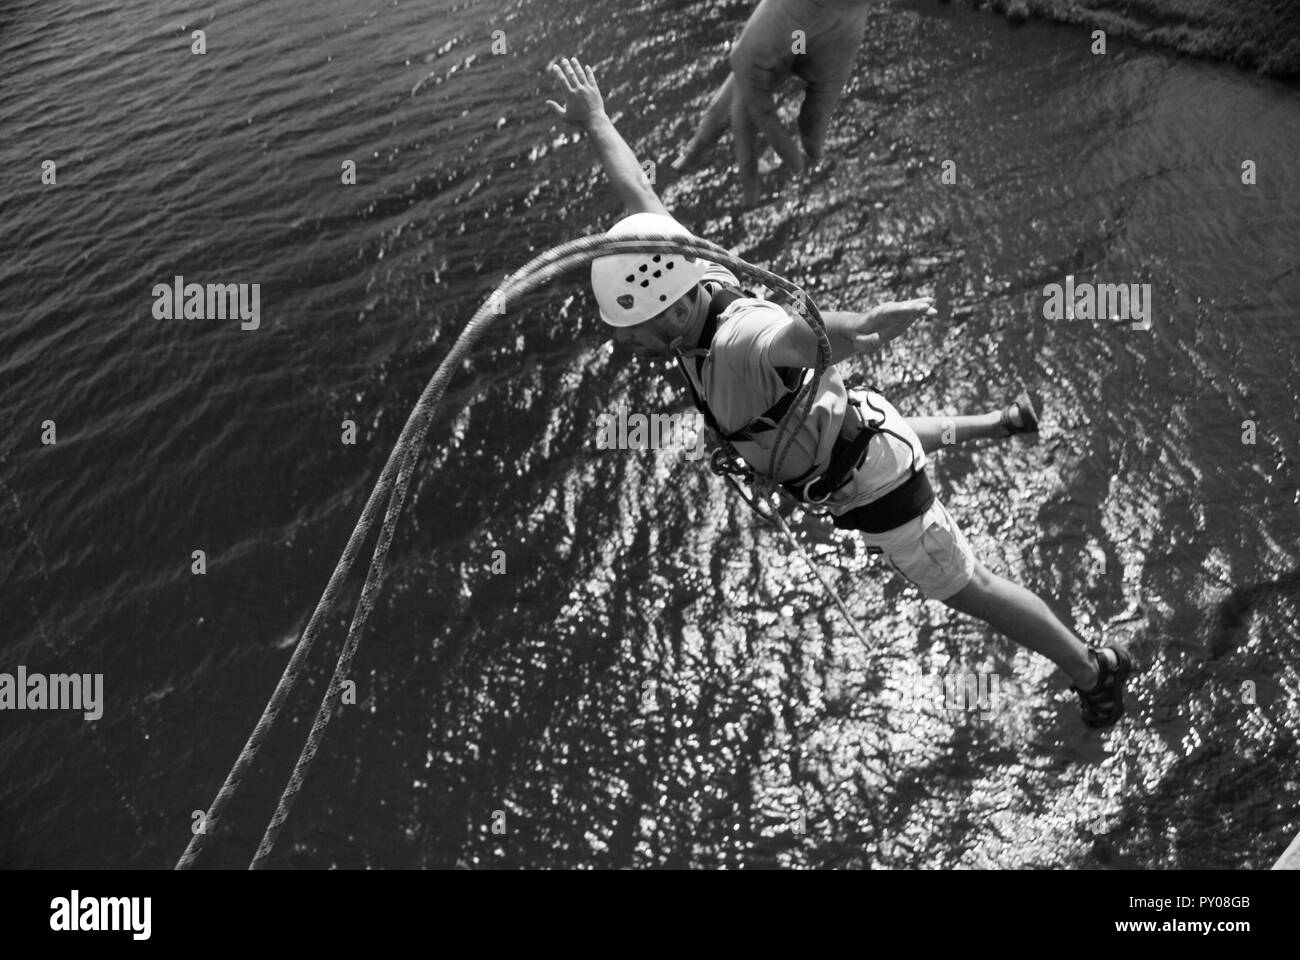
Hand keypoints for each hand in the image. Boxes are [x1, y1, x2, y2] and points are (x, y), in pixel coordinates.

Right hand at [546, 56, 604, 127]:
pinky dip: (589, 72)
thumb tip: (546, 102)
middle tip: (563, 60)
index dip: (558, 72)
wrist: (595, 121)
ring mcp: (587, 89)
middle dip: (567, 66)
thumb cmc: (578, 120)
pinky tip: (586, 67)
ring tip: (573, 59)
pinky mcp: (595, 90)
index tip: (555, 66)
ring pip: (581, 75)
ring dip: (576, 66)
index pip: (562, 80)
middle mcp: (578, 90)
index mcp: (570, 95)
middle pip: (571, 75)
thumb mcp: (564, 116)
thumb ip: (555, 109)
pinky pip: (591, 79)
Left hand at [673, 0, 870, 203]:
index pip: (750, 104)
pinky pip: (762, 117)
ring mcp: (744, 65)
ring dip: (746, 164)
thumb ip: (812, 121)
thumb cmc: (835, 26)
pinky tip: (795, 164)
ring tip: (751, 199)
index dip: (761, 134)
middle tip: (680, 165)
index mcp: (769, 65)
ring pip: (739, 124)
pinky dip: (779, 142)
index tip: (781, 161)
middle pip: (722, 112)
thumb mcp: (826, 86)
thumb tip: (810, 159)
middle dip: (703, 140)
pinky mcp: (745, 64)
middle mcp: (751, 66)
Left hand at [854, 298, 935, 352]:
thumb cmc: (858, 336)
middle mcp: (887, 311)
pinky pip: (913, 312)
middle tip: (926, 305)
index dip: (900, 310)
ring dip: (920, 307)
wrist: (859, 329)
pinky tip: (932, 309)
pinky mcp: (901, 316)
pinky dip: (922, 310)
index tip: (910, 309)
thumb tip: (878, 339)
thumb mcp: (860, 342)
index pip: (889, 312)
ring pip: (909, 308)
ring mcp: (895, 312)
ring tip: (932, 305)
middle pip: (902, 307)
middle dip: (913, 307)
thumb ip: (868, 341)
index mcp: (876, 316)